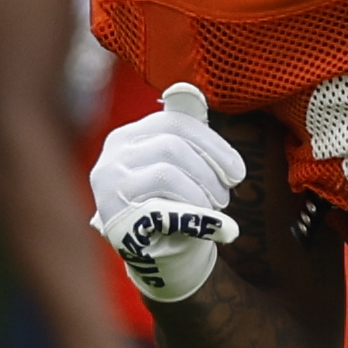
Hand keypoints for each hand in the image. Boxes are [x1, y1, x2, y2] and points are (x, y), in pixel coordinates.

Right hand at [89, 82, 244, 301]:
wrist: (161, 257)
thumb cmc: (175, 204)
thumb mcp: (182, 165)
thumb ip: (187, 132)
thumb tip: (188, 89)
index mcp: (127, 137)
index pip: (174, 122)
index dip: (214, 145)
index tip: (237, 173)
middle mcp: (111, 157)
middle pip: (172, 144)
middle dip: (210, 171)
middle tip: (226, 196)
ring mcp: (109, 187)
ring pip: (167, 172)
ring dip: (204, 194)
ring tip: (216, 211)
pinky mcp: (117, 220)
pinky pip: (165, 209)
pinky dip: (201, 219)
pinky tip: (222, 230)